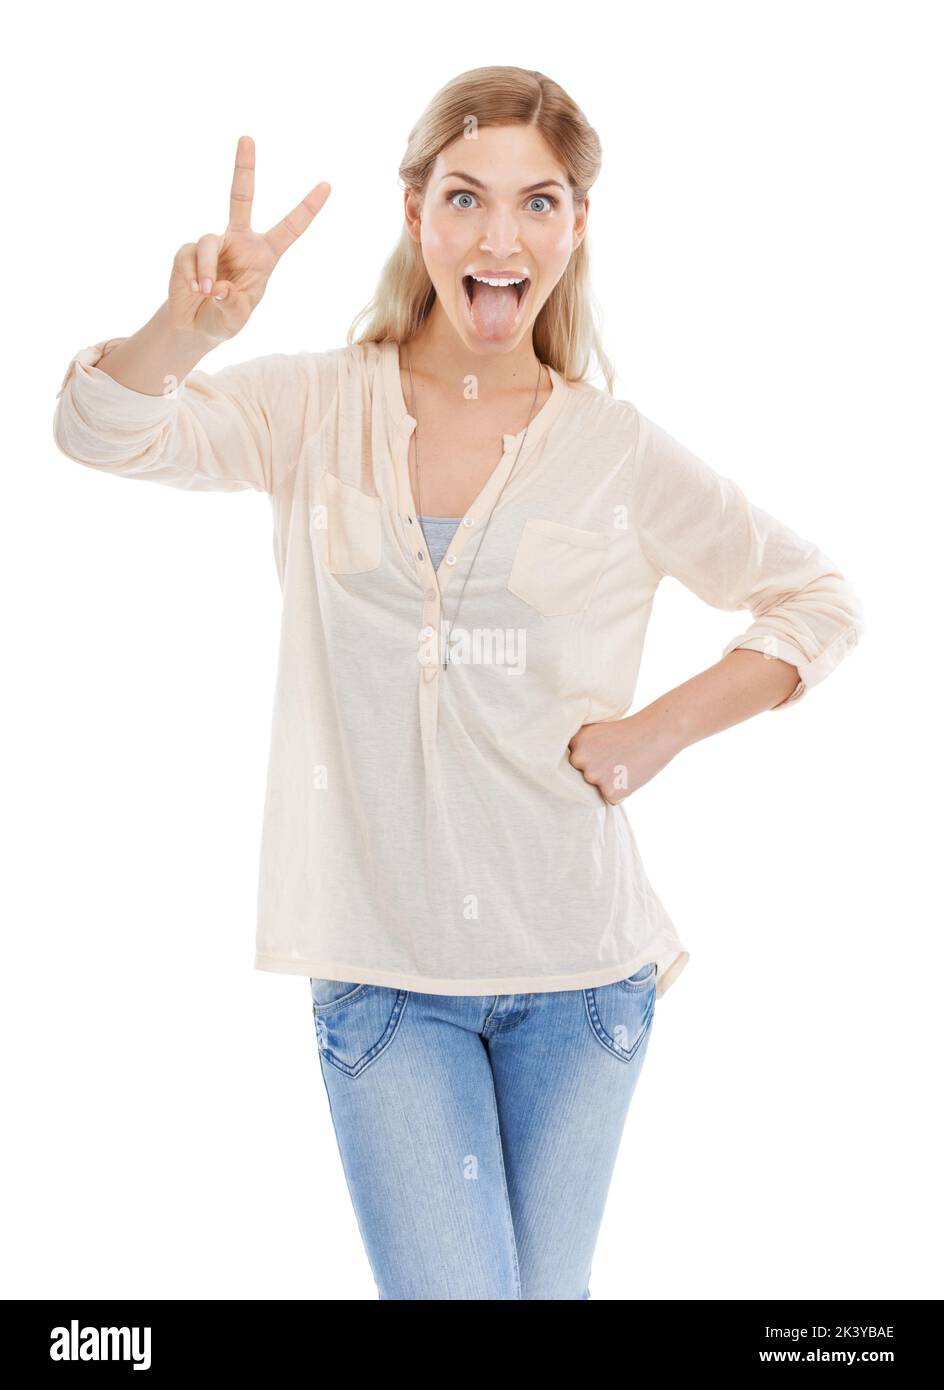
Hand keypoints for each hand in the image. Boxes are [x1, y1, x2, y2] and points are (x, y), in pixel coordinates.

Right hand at [165, 135, 330, 342]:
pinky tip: (195, 291)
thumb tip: (219, 288)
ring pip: (208, 242)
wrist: (193, 325)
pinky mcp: (188, 251)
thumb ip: (233, 306)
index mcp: (264, 255)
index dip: (308, 209)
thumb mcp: (236, 319)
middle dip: (244, 167)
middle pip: (241, 197)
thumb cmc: (224, 318)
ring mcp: (213, 243)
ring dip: (207, 269)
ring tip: (207, 292)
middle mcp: (239, 241)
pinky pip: (190, 256)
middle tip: (246, 137)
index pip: (290, 228)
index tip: (328, 185)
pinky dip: (193, 276)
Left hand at [567, 712, 682, 804]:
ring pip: (595, 789)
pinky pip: (611, 798)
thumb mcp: (598, 732)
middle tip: (616, 758)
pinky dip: (622, 792)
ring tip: (625, 765)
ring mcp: (593, 777)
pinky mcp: (610, 791)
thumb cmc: (630, 731)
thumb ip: (582, 749)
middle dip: (597, 772)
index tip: (604, 750)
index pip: (574, 762)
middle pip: (582, 776)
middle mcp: (579, 759)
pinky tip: (631, 775)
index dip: (590, 758)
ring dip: (609, 783)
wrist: (657, 733)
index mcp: (574, 742)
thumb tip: (570, 774)